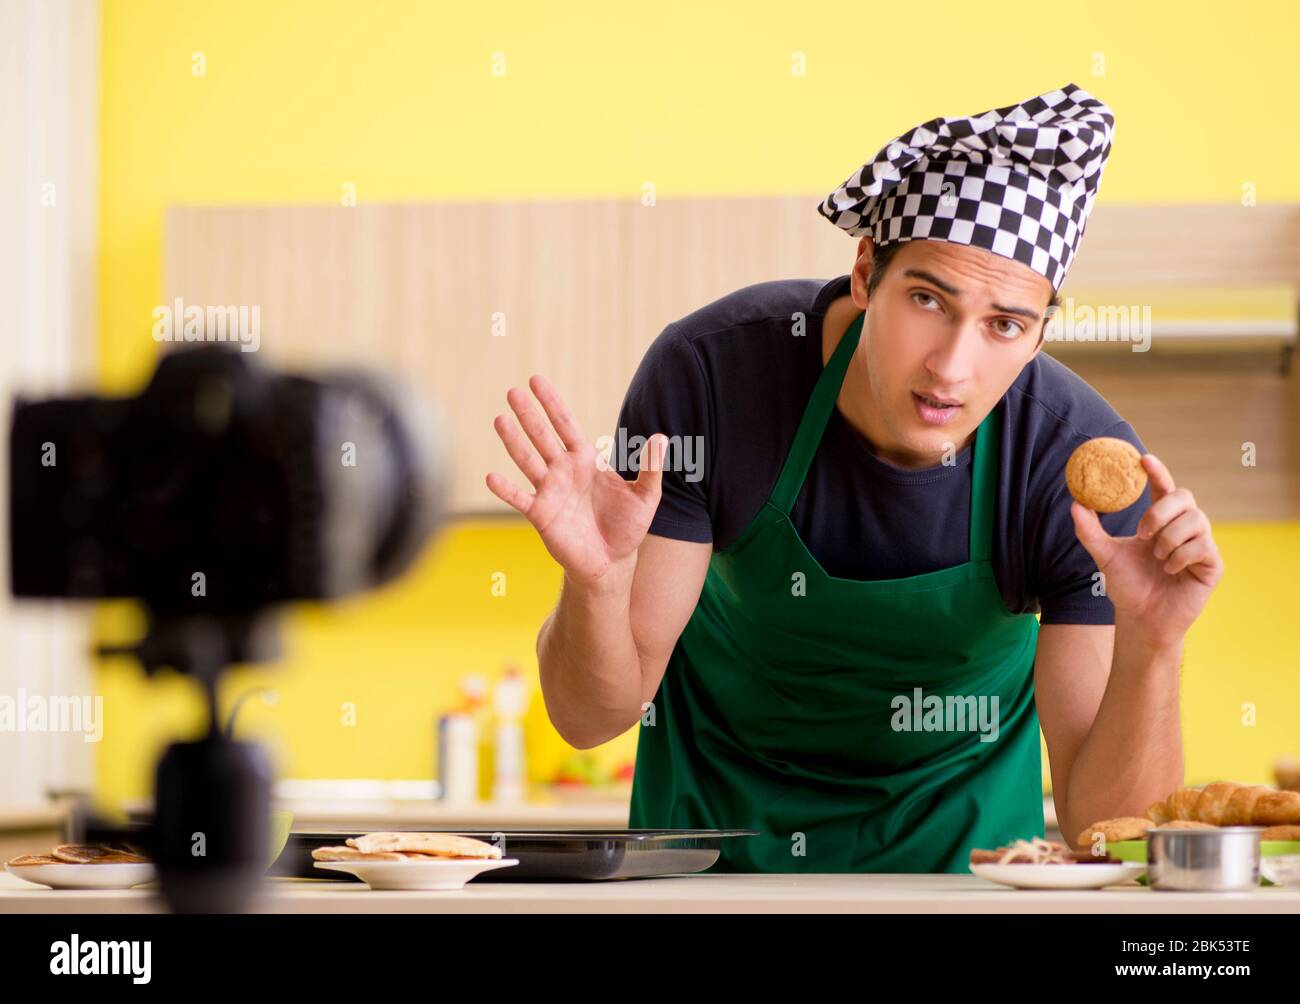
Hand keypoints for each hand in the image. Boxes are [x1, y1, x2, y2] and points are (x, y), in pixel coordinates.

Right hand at [485, 374, 666, 585]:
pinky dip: (505, 489)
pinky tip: (491, 477)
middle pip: (542, 436)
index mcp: (586, 460)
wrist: (611, 562)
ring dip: (513, 441)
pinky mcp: (541, 514)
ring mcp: (549, 491)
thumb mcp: (645, 497)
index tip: (536, 380)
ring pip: (527, 460)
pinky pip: (520, 498)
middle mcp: (563, 470)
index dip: (552, 403)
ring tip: (500, 419)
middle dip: (528, 415)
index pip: (565, 424)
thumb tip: (661, 438)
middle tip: (513, 391)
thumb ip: (651, 469)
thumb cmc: (627, 527)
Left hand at [1070, 453, 1223, 648]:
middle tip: (1142, 532)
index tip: (1143, 459)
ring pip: (1195, 521)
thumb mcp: (1104, 555)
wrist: (1140, 618)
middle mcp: (1184, 527)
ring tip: (1157, 559)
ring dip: (1168, 539)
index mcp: (1162, 521)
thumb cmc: (1127, 585)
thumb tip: (1075, 503)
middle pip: (1184, 497)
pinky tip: (1169, 570)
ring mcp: (1201, 544)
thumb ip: (1089, 530)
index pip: (1163, 488)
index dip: (1157, 472)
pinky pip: (1201, 546)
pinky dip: (1179, 557)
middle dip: (1161, 511)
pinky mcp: (1213, 564)